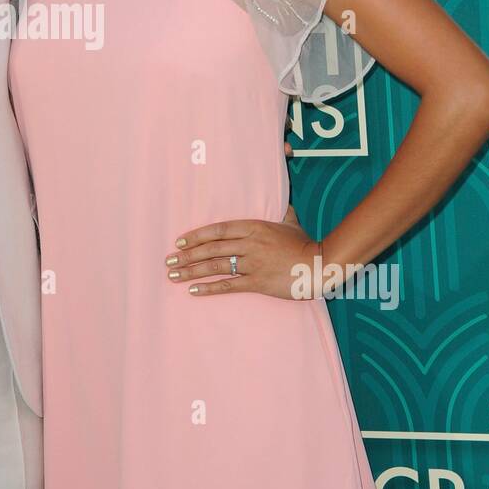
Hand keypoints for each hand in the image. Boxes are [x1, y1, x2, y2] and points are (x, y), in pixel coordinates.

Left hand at [164, 200, 321, 300]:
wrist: (319, 264)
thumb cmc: (304, 242)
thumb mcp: (289, 220)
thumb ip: (279, 211)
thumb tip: (278, 198)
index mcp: (253, 226)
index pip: (217, 229)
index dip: (196, 235)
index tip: (179, 241)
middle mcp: (249, 243)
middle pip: (211, 248)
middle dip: (186, 255)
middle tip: (169, 261)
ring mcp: (252, 263)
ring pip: (215, 266)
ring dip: (191, 271)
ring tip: (174, 275)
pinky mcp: (257, 282)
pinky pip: (228, 285)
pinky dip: (209, 288)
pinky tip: (193, 290)